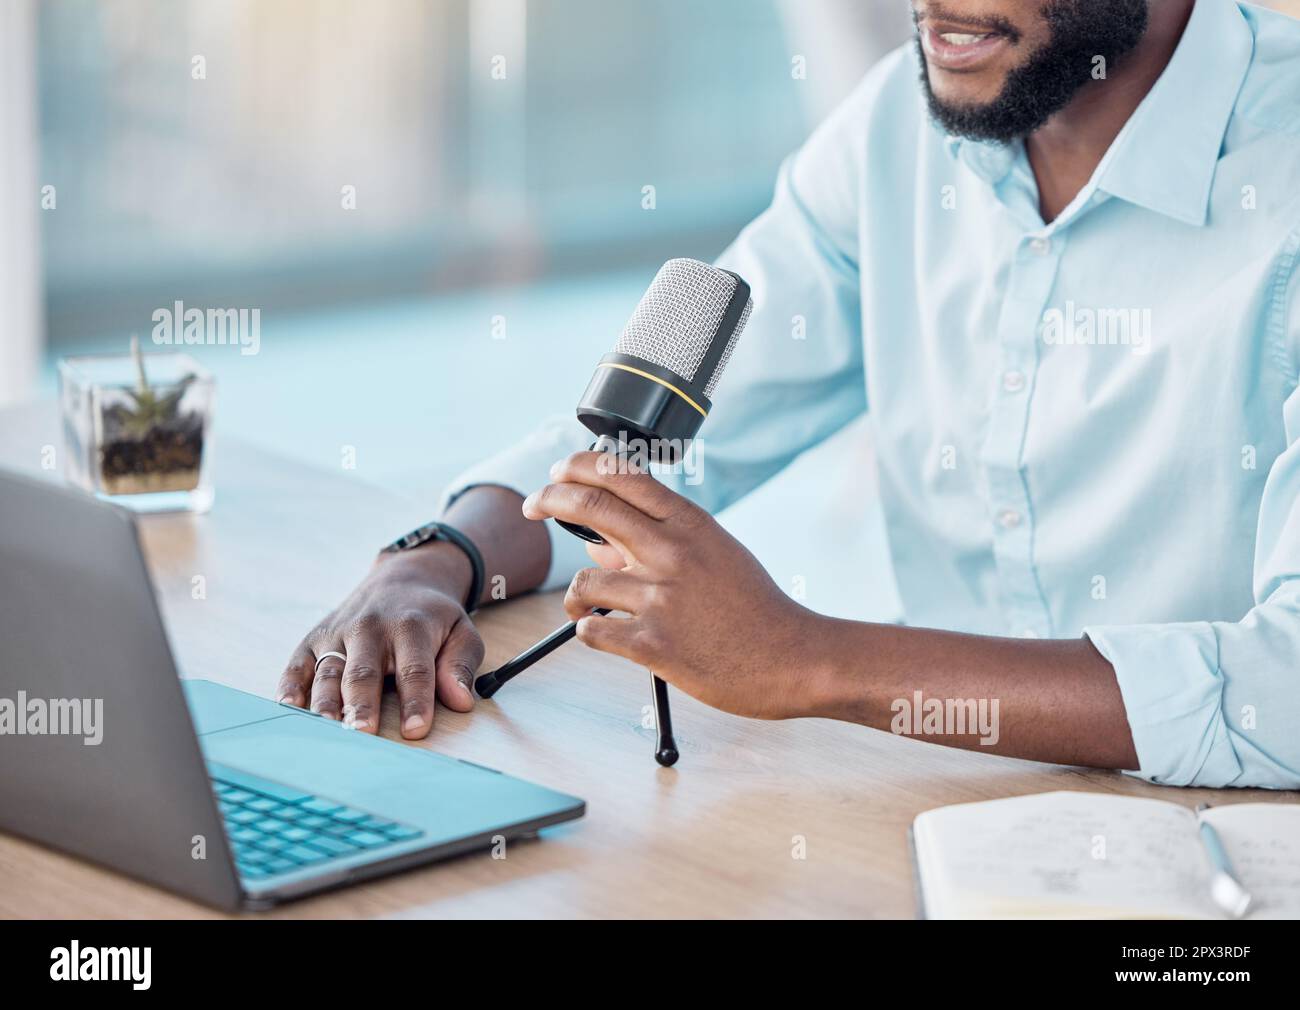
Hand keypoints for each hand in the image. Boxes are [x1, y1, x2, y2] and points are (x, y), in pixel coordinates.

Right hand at [276, 544, 482, 737]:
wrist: (401, 578)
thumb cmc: (433, 617)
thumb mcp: (461, 631)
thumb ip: (461, 664)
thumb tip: (461, 700)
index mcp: (410, 627)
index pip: (414, 669)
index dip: (415, 700)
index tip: (416, 730)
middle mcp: (369, 629)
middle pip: (364, 672)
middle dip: (362, 704)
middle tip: (362, 732)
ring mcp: (338, 634)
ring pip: (329, 672)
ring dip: (326, 703)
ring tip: (327, 729)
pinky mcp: (314, 640)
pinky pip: (298, 665)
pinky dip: (290, 687)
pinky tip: (288, 708)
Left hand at [522, 451, 824, 719]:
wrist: (793, 657)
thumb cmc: (756, 608)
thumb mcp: (716, 556)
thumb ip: (660, 542)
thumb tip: (600, 540)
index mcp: (690, 524)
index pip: (622, 475)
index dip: (579, 466)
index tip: (557, 473)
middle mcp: (672, 552)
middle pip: (591, 504)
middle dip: (549, 499)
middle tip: (533, 505)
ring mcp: (662, 598)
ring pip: (584, 579)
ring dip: (575, 594)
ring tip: (586, 605)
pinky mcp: (654, 644)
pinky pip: (592, 629)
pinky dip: (589, 630)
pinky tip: (604, 633)